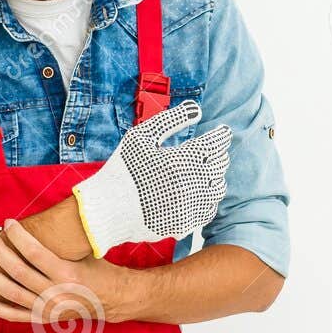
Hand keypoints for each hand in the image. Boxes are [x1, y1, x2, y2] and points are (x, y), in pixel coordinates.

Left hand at [0, 217, 146, 326]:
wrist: (111, 300)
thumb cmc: (97, 270)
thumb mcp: (85, 252)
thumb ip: (64, 240)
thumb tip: (48, 214)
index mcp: (68, 274)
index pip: (35, 253)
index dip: (18, 237)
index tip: (8, 222)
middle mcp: (56, 293)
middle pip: (18, 271)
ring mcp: (47, 309)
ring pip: (11, 293)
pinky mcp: (42, 318)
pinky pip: (12, 314)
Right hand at [71, 100, 229, 257]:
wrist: (107, 209)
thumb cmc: (123, 168)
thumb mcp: (142, 136)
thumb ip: (171, 119)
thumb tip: (197, 109)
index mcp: (182, 159)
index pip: (216, 143)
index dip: (222, 135)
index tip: (224, 131)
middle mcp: (192, 183)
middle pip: (220, 164)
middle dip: (219, 153)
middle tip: (216, 149)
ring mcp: (191, 205)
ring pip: (218, 187)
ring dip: (216, 175)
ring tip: (209, 169)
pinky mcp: (187, 223)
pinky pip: (209, 208)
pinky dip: (208, 197)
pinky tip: (201, 190)